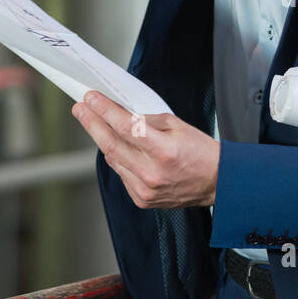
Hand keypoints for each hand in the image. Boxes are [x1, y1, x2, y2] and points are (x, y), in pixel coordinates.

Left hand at [72, 91, 219, 208]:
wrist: (217, 183)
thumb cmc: (201, 152)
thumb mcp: (177, 125)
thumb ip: (147, 120)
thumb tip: (120, 113)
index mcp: (164, 151)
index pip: (125, 127)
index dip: (104, 111)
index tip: (91, 99)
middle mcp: (152, 173)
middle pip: (111, 145)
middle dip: (91, 123)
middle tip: (80, 109)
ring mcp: (145, 189)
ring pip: (112, 159)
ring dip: (103, 140)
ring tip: (97, 123)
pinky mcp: (141, 199)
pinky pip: (121, 173)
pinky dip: (117, 158)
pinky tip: (119, 147)